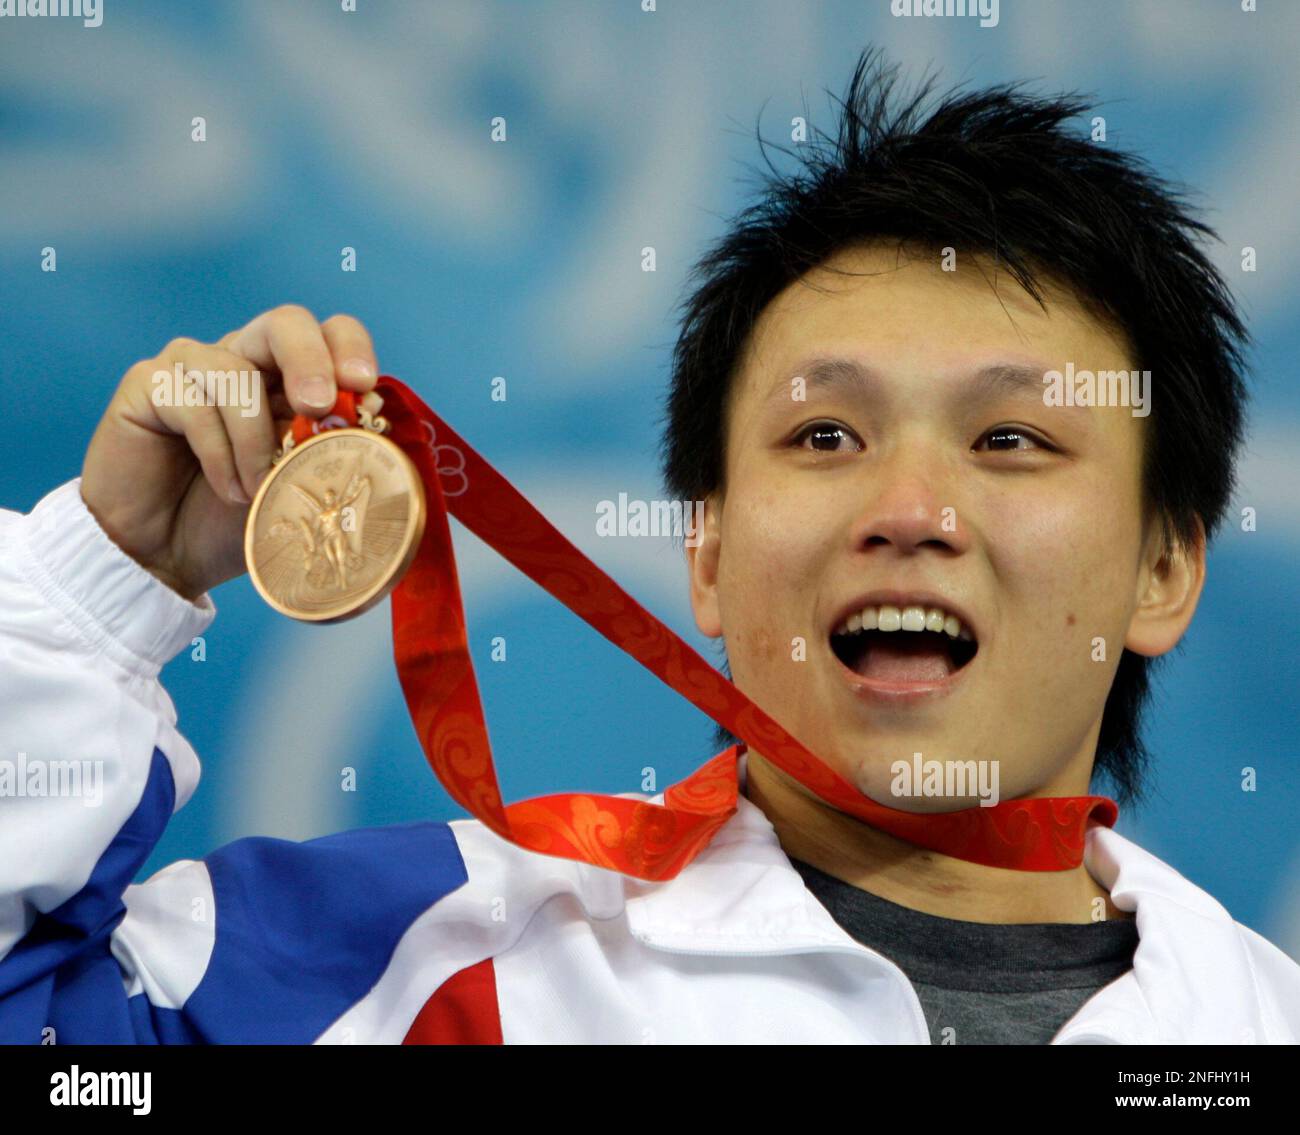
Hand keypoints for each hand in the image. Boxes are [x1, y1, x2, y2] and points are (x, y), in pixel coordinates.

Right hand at [81, 305, 380, 599]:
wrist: (169, 557)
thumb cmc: (239, 523)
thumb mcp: (299, 491)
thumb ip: (333, 454)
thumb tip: (375, 422)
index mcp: (291, 378)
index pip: (331, 333)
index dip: (350, 347)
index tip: (364, 387)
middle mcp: (246, 360)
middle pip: (285, 323)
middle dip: (310, 359)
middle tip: (319, 405)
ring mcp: (194, 367)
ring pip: (235, 370)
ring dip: (255, 440)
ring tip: (258, 491)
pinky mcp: (148, 383)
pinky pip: (190, 400)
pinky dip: (217, 451)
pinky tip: (227, 489)